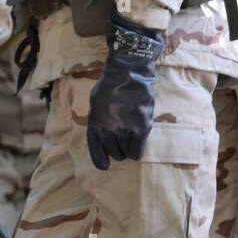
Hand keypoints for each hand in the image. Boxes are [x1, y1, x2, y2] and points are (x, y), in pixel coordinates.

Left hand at [86, 10, 163, 170]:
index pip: (95, 147)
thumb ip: (98, 120)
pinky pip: (138, 150)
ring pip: (126, 152)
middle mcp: (108, 127)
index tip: (104, 167)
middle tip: (121, 142)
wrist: (129, 71)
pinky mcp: (142, 126)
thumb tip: (103, 138)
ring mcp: (126, 127)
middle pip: (113, 151)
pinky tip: (137, 144)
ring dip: (127, 149)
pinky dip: (137, 151)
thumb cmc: (111, 85)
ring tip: (129, 138)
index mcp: (95, 120)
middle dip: (116, 150)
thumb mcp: (96, 102)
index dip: (99, 159)